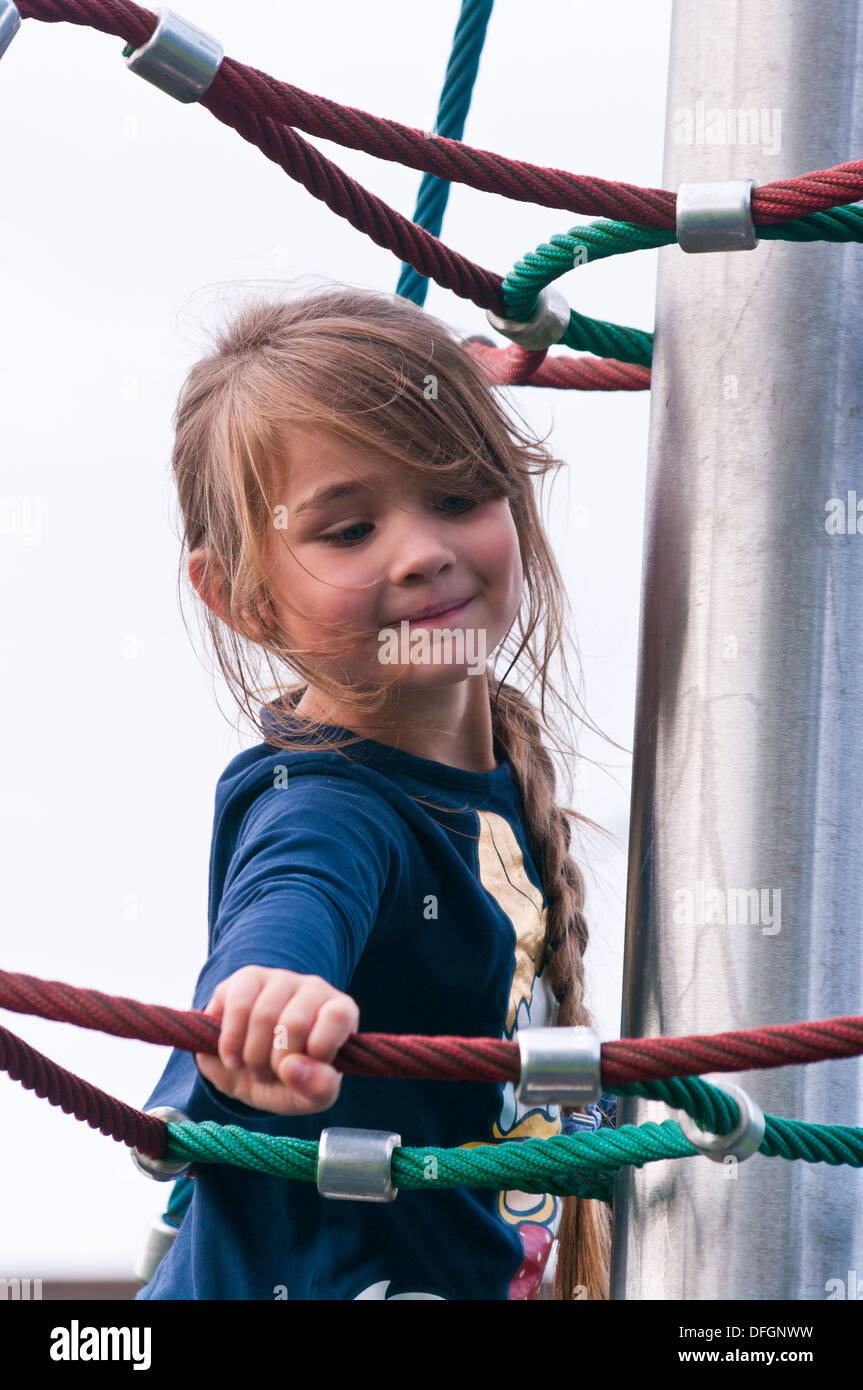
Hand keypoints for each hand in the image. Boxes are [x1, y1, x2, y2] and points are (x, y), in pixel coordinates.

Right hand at [194, 966, 359, 1115]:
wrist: (245, 1075)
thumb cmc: (289, 1081)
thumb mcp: (311, 1098)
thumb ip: (319, 1088)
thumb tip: (292, 1068)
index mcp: (340, 1012)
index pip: (339, 1015)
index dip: (319, 1049)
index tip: (305, 1070)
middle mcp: (314, 988)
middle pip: (295, 1023)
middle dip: (277, 1062)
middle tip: (272, 1075)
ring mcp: (279, 979)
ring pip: (263, 1015)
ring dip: (253, 1057)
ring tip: (255, 1069)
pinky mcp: (245, 979)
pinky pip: (238, 1006)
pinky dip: (231, 1042)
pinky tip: (233, 1058)